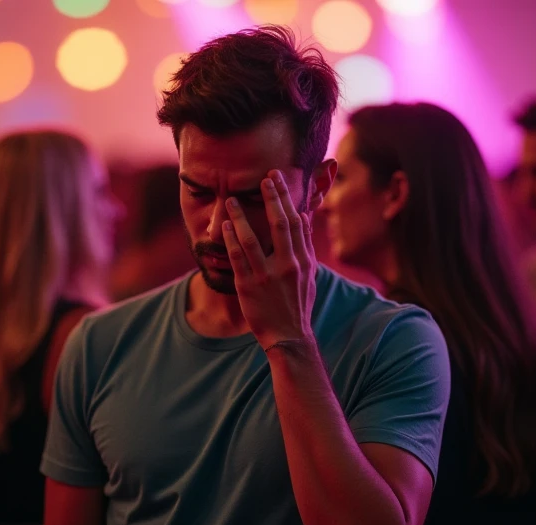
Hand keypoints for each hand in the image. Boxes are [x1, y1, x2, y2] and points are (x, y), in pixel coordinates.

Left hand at [222, 169, 316, 348]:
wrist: (289, 336)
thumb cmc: (298, 302)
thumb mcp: (310, 274)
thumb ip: (305, 245)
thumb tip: (303, 216)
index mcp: (303, 260)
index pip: (295, 221)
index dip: (286, 198)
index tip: (277, 179)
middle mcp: (287, 265)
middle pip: (279, 224)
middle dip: (271, 198)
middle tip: (263, 178)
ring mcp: (266, 276)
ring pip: (253, 239)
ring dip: (241, 217)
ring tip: (231, 199)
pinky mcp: (248, 287)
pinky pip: (238, 259)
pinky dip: (231, 240)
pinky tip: (225, 226)